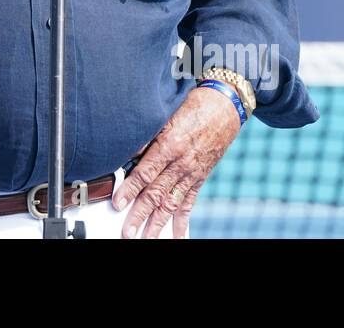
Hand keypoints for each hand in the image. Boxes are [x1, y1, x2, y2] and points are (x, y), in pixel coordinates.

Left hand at [111, 85, 241, 238]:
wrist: (226, 106)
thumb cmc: (193, 105)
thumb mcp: (165, 114)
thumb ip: (146, 136)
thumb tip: (126, 151)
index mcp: (169, 145)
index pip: (145, 173)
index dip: (129, 190)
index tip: (117, 204)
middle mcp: (180, 163)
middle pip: (156, 193)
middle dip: (140, 215)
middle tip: (127, 231)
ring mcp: (192, 172)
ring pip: (171, 202)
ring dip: (158, 223)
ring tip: (147, 238)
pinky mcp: (200, 177)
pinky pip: (189, 201)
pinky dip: (182, 220)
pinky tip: (176, 234)